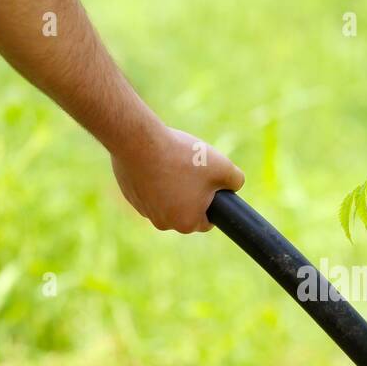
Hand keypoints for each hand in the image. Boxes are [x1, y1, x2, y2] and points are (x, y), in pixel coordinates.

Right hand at [112, 127, 244, 233]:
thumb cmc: (182, 157)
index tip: (208, 183)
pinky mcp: (130, 196)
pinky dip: (154, 180)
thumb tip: (235, 186)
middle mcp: (163, 223)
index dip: (211, 200)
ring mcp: (144, 211)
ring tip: (173, 164)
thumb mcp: (222, 166)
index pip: (207, 219)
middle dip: (191, 194)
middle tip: (191, 169)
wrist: (139, 142)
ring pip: (166, 201)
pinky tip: (155, 162)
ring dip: (172, 187)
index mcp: (187, 223)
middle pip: (186, 211)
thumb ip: (236, 180)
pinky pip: (149, 191)